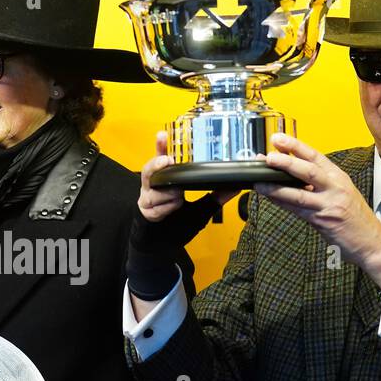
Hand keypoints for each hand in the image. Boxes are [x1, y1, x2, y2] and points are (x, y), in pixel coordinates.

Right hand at [130, 132, 236, 301]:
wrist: (161, 246)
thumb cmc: (178, 224)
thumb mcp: (201, 209)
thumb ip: (216, 197)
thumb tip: (236, 186)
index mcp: (166, 180)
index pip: (161, 158)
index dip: (161, 146)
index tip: (163, 134)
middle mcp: (153, 186)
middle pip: (150, 169)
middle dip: (159, 164)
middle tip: (168, 161)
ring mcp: (147, 197)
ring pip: (155, 189)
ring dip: (169, 193)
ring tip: (179, 198)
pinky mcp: (145, 210)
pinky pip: (155, 205)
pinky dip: (166, 207)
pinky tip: (172, 209)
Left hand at [253, 133, 380, 298]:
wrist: (372, 242)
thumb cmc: (355, 218)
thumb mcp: (341, 192)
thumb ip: (319, 183)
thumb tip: (290, 173)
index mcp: (339, 177)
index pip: (315, 156)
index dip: (295, 145)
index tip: (278, 138)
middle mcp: (335, 188)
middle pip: (308, 170)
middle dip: (286, 162)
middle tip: (268, 157)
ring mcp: (329, 205)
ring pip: (299, 193)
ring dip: (276, 186)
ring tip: (258, 180)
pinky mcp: (323, 221)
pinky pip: (297, 210)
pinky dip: (281, 203)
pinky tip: (268, 198)